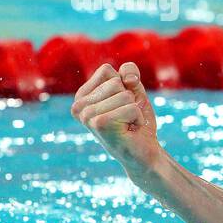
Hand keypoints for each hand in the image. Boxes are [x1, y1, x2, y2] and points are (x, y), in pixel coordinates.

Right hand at [71, 62, 162, 177]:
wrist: (143, 152)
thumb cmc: (136, 121)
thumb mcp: (134, 91)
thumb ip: (129, 74)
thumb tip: (128, 77)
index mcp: (81, 96)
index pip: (106, 70)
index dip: (124, 84)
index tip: (122, 104)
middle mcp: (78, 106)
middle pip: (116, 82)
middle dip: (130, 99)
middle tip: (126, 118)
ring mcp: (87, 116)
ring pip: (125, 95)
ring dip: (134, 110)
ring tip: (127, 124)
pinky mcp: (100, 124)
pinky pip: (131, 107)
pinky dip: (138, 118)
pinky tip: (130, 130)